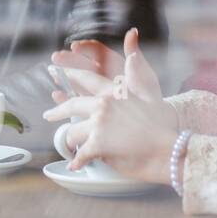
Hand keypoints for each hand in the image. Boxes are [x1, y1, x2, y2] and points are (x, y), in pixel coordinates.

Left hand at [43, 37, 177, 184]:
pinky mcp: (98, 143)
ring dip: (72, 142)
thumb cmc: (162, 126)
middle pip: (72, 104)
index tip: (57, 73)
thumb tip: (132, 52)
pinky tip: (75, 165)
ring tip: (69, 148)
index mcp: (115, 91)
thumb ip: (136, 75)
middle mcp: (104, 104)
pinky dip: (77, 161)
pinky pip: (80, 154)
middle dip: (57, 110)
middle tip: (48, 114)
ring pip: (73, 132)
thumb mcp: (150, 94)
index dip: (70, 75)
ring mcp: (99, 123)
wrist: (168, 149)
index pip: (87, 79)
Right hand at [49, 28, 164, 105]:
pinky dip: (66, 96)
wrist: (152, 121)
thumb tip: (132, 32)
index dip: (86, 48)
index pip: (99, 52)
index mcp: (116, 65)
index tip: (75, 46)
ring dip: (64, 76)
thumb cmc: (149, 97)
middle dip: (70, 60)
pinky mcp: (92, 105)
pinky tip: (58, 94)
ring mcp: (97, 90)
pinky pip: (77, 99)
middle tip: (56, 57)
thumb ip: (135, 57)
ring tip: (53, 74)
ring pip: (77, 80)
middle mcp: (104, 76)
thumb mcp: (144, 77)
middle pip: (84, 64)